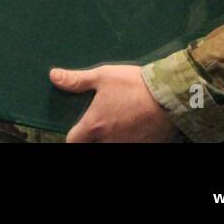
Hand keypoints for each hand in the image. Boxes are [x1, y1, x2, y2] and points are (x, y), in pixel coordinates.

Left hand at [50, 65, 180, 142]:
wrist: (170, 95)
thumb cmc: (133, 85)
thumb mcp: (102, 76)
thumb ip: (76, 81)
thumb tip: (53, 76)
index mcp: (95, 125)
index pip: (73, 140)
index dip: (74, 134)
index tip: (78, 125)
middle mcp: (109, 141)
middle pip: (93, 144)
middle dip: (94, 136)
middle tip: (102, 120)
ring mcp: (128, 145)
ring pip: (112, 145)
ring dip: (112, 136)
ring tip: (120, 120)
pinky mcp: (146, 146)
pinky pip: (132, 144)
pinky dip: (131, 137)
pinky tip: (135, 124)